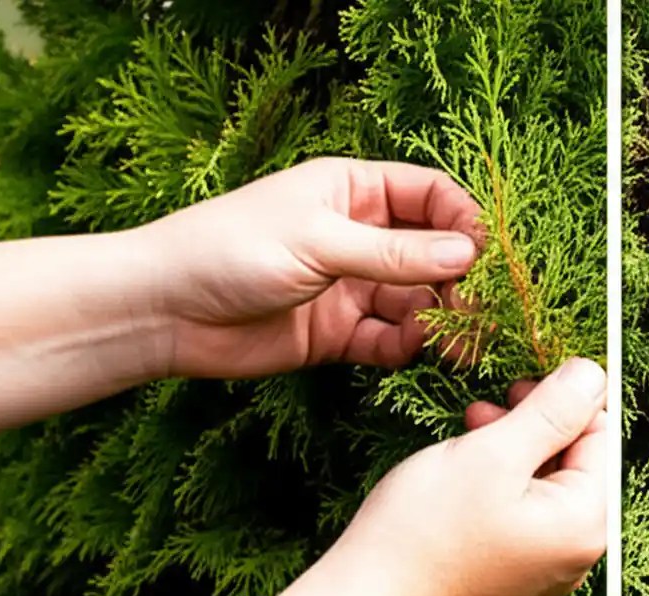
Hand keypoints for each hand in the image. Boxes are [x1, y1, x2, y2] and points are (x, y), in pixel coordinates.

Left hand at [138, 157, 482, 378]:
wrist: (162, 312)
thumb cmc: (227, 249)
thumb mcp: (318, 241)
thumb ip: (394, 253)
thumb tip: (467, 254)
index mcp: (353, 191)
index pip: (431, 195)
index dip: (464, 221)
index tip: (486, 254)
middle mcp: (359, 236)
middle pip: (434, 253)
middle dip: (459, 279)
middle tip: (475, 308)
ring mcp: (350, 286)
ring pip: (418, 301)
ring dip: (441, 319)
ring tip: (456, 341)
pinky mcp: (339, 334)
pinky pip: (390, 340)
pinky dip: (407, 347)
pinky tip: (409, 351)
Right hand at [328, 357, 607, 595]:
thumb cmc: (425, 533)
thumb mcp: (494, 453)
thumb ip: (553, 411)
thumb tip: (594, 376)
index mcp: (586, 524)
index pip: (603, 437)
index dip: (568, 398)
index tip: (524, 379)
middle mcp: (576, 553)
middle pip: (577, 461)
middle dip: (539, 423)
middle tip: (493, 403)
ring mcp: (544, 567)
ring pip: (546, 482)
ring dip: (515, 447)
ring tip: (472, 430)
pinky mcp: (513, 572)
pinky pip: (524, 511)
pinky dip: (501, 480)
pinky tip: (466, 466)